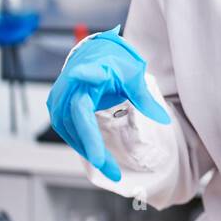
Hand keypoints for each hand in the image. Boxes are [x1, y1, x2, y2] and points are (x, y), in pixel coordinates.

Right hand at [45, 26, 170, 180]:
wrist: (95, 50)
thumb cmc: (113, 61)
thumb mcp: (132, 74)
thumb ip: (143, 98)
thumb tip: (163, 120)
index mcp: (86, 73)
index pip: (84, 91)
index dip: (87, 112)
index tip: (87, 112)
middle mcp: (67, 87)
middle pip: (76, 121)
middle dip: (92, 148)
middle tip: (111, 170)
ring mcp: (58, 98)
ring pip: (69, 130)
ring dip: (87, 150)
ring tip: (108, 168)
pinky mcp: (56, 106)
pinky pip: (67, 129)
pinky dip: (81, 143)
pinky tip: (95, 155)